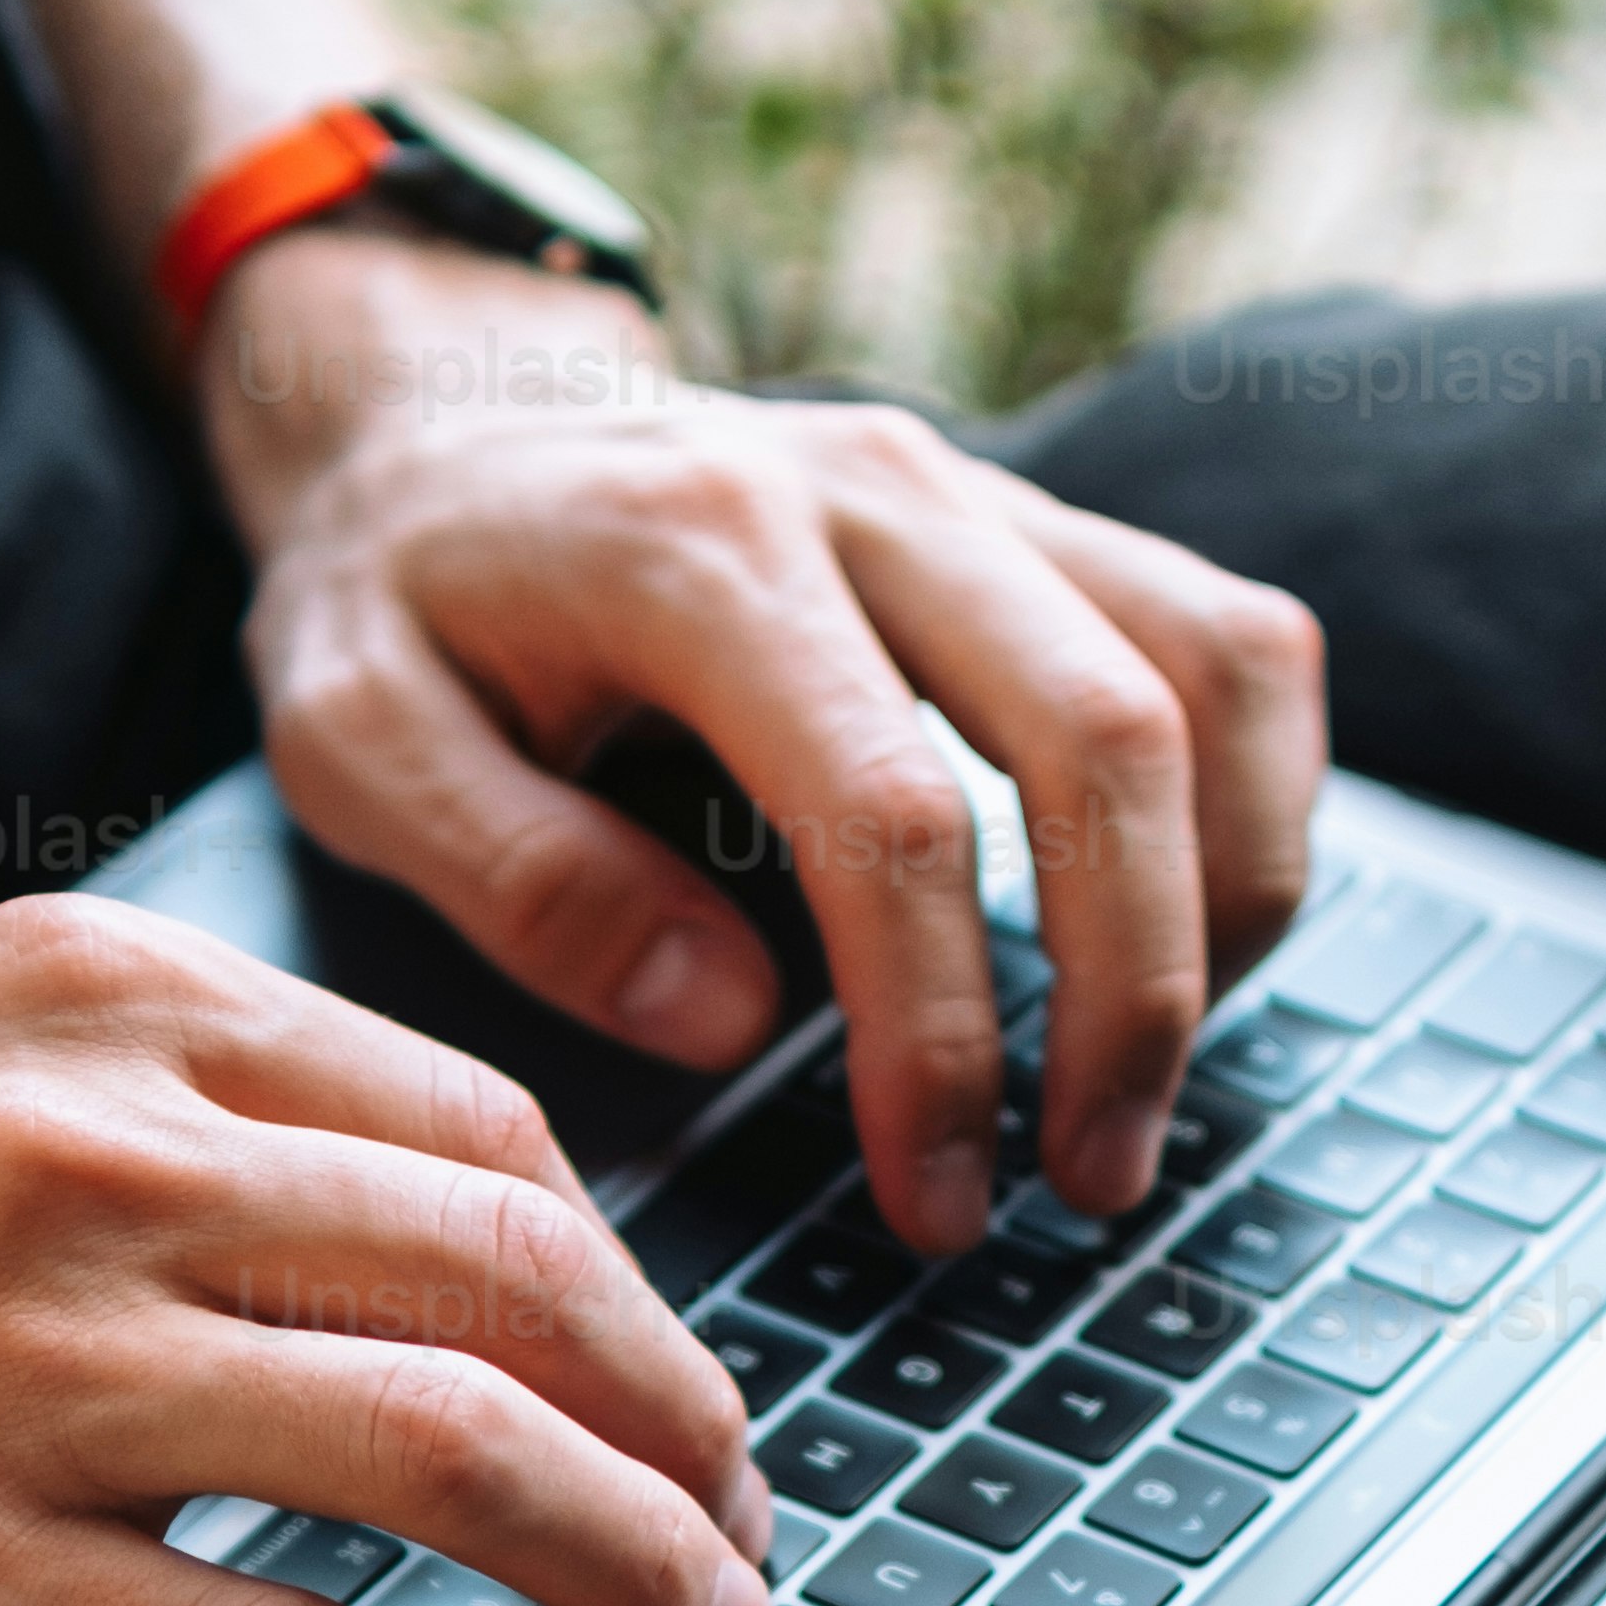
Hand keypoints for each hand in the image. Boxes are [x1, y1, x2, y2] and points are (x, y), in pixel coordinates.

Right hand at [0, 902, 772, 1605]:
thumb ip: (158, 1103)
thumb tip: (404, 1224)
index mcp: (107, 1007)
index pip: (486, 1133)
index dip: (631, 1283)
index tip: (676, 1385)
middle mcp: (96, 1151)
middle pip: (522, 1284)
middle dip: (688, 1432)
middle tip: (742, 1536)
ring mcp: (27, 1361)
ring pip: (454, 1451)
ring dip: (634, 1569)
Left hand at [206, 240, 1328, 1249]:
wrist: (446, 412)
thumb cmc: (399, 599)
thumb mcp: (347, 736)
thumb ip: (511, 876)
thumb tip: (724, 1017)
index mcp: (696, 552)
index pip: (892, 814)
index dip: (941, 1030)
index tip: (933, 1193)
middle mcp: (870, 490)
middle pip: (1102, 738)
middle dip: (1130, 994)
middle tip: (1086, 1183)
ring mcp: (979, 489)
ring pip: (1211, 673)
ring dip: (1227, 903)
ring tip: (1146, 1087)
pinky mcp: (1042, 519)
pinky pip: (1235, 637)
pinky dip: (1258, 799)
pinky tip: (1191, 939)